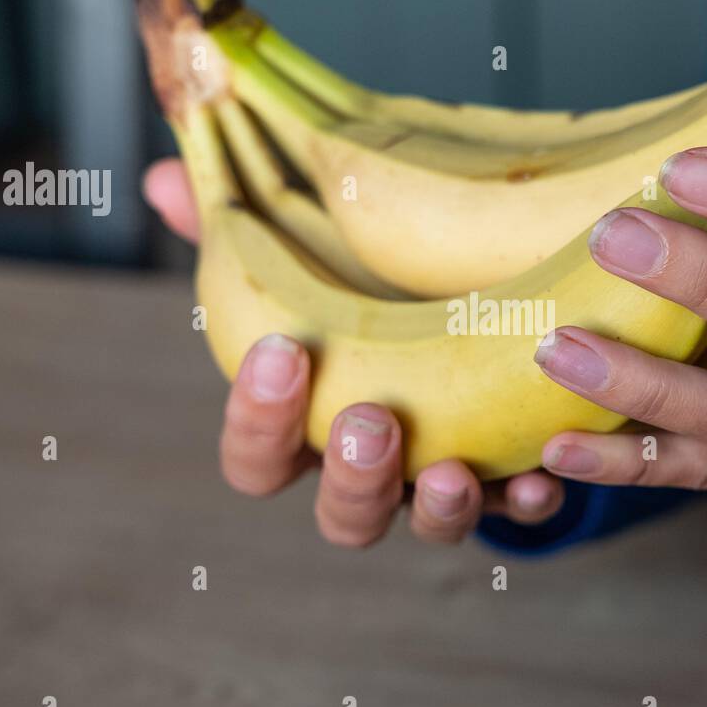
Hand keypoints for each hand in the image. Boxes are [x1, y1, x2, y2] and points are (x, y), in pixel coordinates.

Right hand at [143, 162, 564, 544]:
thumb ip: (235, 233)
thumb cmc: (361, 299)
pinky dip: (528, 501)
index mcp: (307, 432)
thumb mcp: (301, 261)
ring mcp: (438, 483)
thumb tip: (166, 180)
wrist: (468, 323)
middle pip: (342, 514)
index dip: (259, 422)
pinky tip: (541, 479)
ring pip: (427, 526)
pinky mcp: (510, 479)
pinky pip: (519, 510)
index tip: (282, 354)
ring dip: (437, 507)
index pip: (256, 459)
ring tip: (449, 469)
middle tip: (369, 421)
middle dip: (353, 475)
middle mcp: (370, 472)